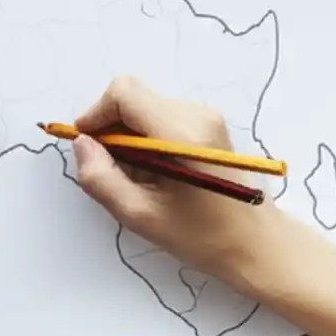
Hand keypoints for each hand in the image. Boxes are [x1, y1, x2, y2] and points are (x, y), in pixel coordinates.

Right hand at [72, 77, 287, 282]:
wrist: (255, 242)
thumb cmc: (201, 236)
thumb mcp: (141, 216)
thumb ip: (101, 179)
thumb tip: (81, 144)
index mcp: (182, 135)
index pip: (125, 93)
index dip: (96, 114)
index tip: (87, 144)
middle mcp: (197, 115)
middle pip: (134, 98)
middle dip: (111, 127)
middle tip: (109, 167)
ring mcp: (206, 116)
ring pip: (146, 106)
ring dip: (128, 134)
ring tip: (134, 174)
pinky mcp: (209, 123)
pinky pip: (162, 115)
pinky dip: (146, 136)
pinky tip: (152, 169)